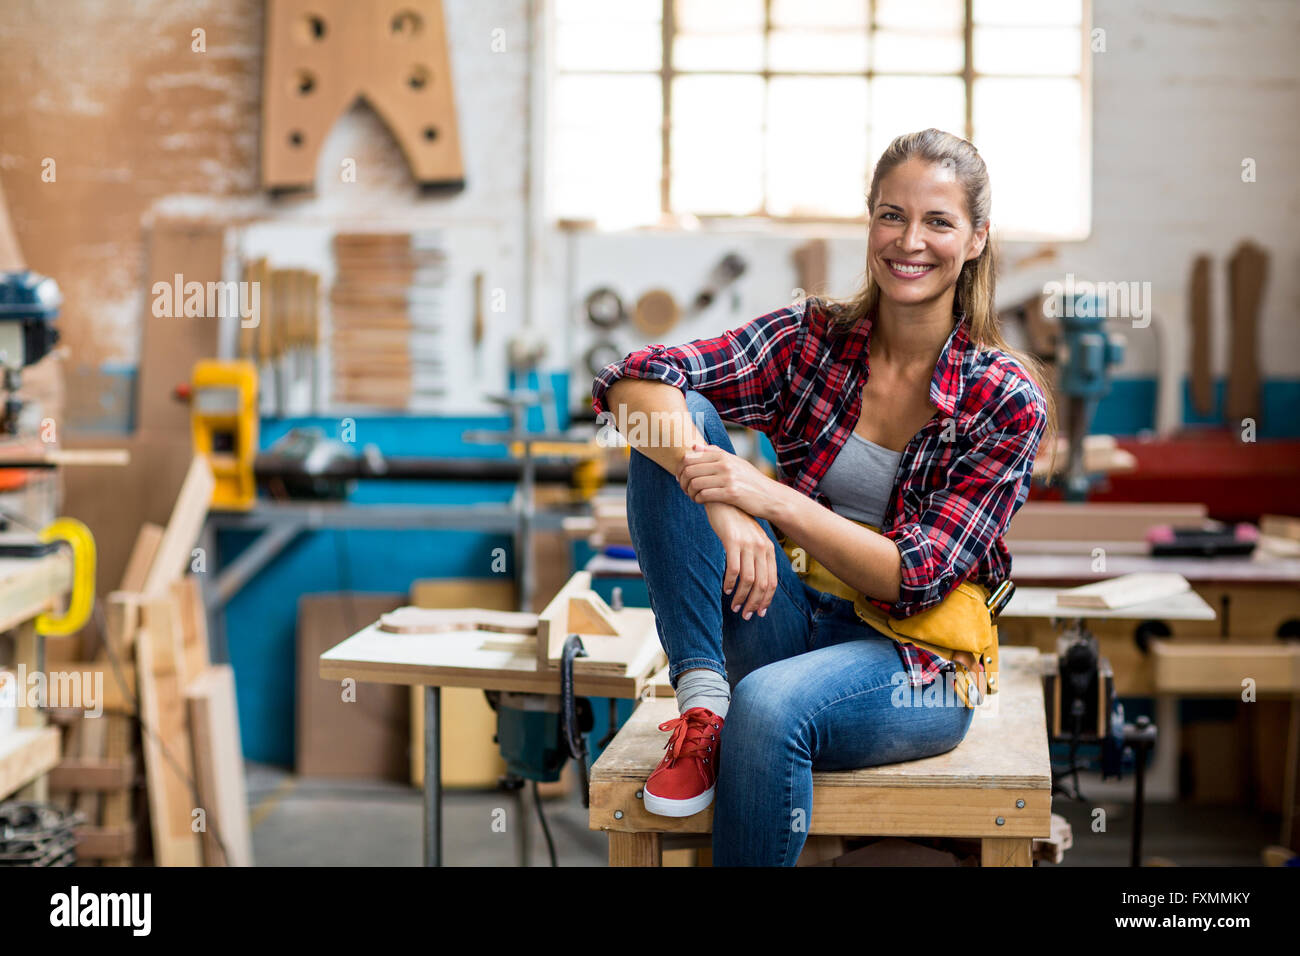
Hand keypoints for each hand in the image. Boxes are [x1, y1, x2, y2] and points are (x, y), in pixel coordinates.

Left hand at [677, 443, 778, 518]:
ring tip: (692, 496)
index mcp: (723, 456)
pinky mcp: (732, 494)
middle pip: (689, 470)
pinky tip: (700, 501)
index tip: (680, 478)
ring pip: (695, 484)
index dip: (680, 469)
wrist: (770, 496)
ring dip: (689, 492)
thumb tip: (694, 446)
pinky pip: (705, 495)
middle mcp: (725, 464)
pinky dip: (698, 499)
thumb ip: (714, 453)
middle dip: (682, 482)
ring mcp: (729, 479)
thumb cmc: (750, 480)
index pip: (690, 458)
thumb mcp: (735, 462)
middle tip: (684, 489)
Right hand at [703, 501, 776, 619]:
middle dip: (754, 603)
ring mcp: (747, 544)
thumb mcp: (751, 539)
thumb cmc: (736, 523)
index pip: (772, 581)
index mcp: (768, 549)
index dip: (766, 600)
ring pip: (748, 580)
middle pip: (762, 584)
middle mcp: (761, 547)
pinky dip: (730, 583)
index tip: (759, 612)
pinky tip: (726, 590)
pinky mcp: (732, 541)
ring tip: (735, 607)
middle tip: (746, 616)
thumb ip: (755, 557)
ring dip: (742, 597)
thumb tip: (755, 582)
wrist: (724, 501)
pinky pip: (733, 569)